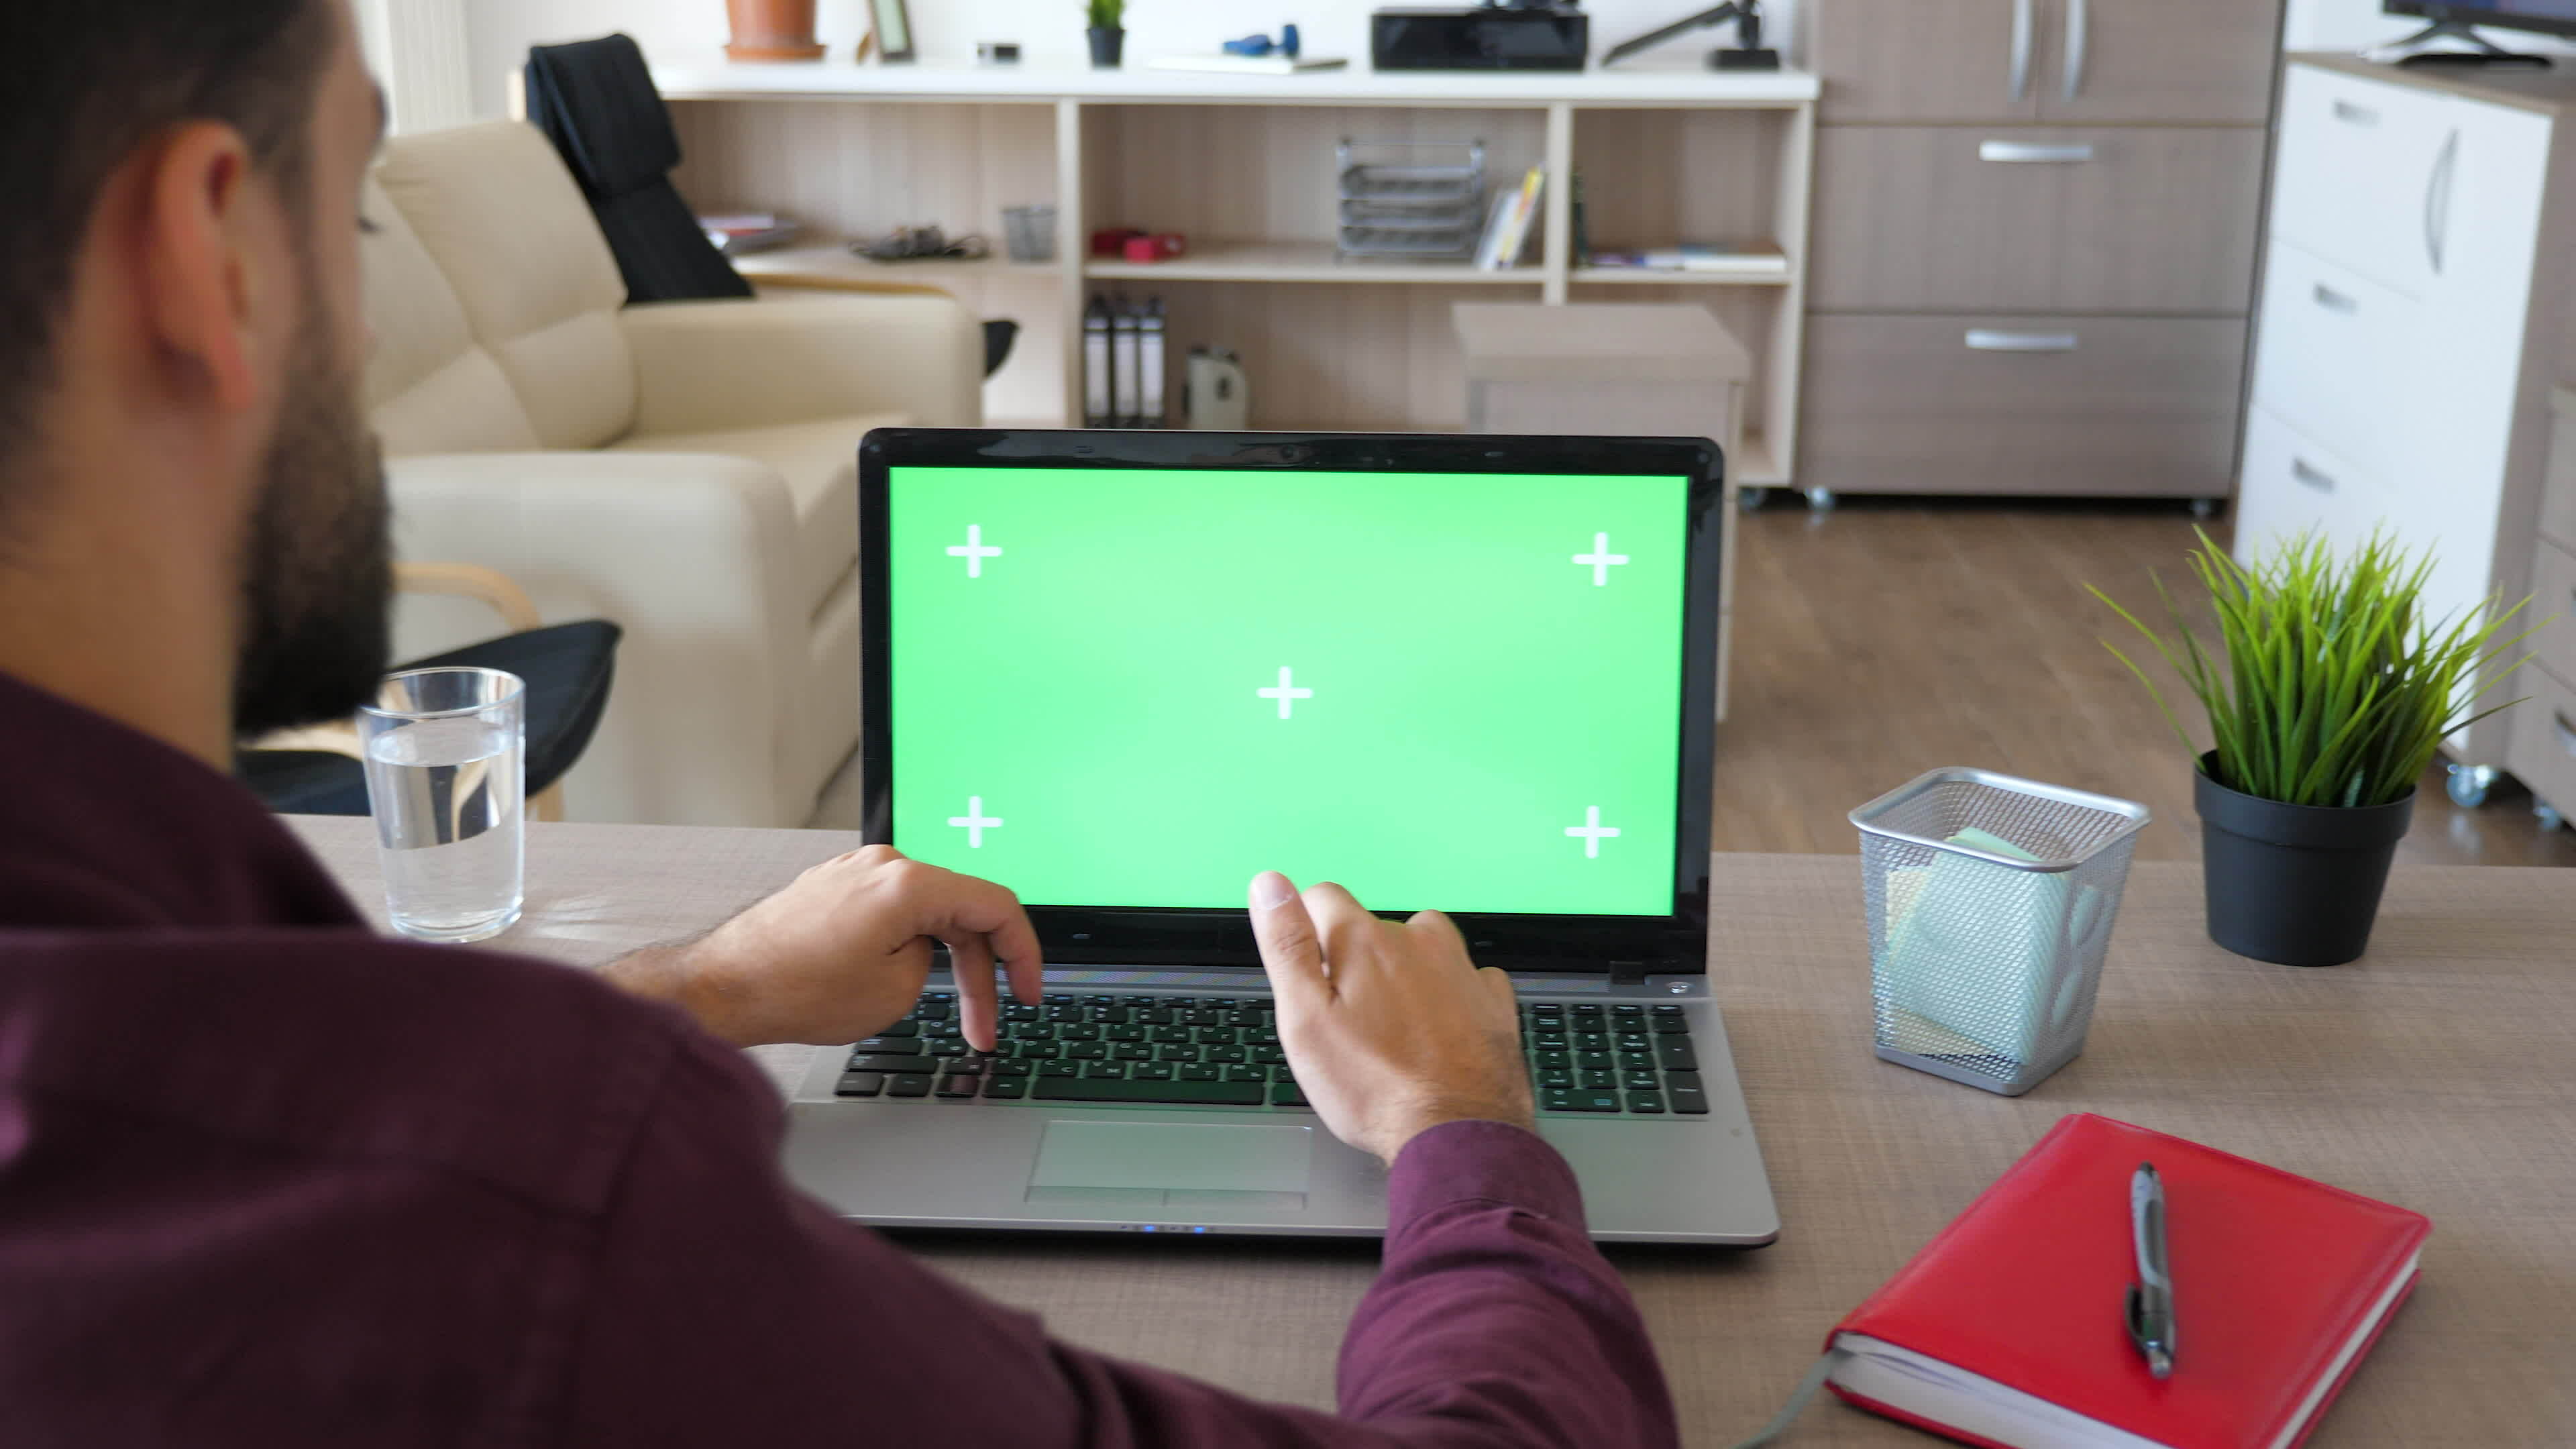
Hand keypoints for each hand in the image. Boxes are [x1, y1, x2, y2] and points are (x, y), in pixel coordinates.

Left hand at [607, 845, 1042, 1049]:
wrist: (723, 987)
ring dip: (944, 963)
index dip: (1024, 953)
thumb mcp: (896, 992)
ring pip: (927, 912)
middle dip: (981, 973)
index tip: (1029, 991)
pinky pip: (892, 912)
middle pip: (961, 910)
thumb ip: (933, 962)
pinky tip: (902, 984)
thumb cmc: (794, 989)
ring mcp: (855, 873)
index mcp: (909, 882)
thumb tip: (928, 952)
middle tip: (986, 1027)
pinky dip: (910, 947)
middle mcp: (883, 864)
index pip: (996, 905)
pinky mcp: (834, 889)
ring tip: (937, 1017)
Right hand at [1248, 871, 1534, 1165]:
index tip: (1308, 973)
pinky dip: (1449, 995)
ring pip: (1423, 948)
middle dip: (1355, 961)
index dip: (1306, 930)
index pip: (1323, 897)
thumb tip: (1269, 884)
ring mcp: (1461, 969)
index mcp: (1365, 940)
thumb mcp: (1304, 1019)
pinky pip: (1466, 978)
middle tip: (1348, 1020)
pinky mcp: (1492, 1000)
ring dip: (1405, 972)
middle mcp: (1418, 941)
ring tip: (1393, 1026)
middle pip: (1372, 928)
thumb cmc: (1376, 1086)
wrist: (1457, 1133)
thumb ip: (1286, 945)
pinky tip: (1438, 1031)